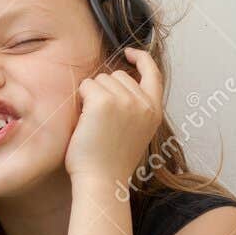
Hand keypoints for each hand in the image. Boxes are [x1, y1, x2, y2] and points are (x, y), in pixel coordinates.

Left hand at [65, 47, 165, 184]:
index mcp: (154, 112)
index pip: (154, 74)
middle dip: (106, 89)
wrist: (102, 180)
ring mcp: (125, 101)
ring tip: (95, 124)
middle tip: (102, 121)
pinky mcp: (104, 101)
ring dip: (92, 96)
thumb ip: (135, 108)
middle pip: (119, 75)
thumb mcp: (136, 132)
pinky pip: (86, 86)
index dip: (142, 59)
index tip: (130, 54)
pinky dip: (81, 100)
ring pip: (101, 79)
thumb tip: (119, 81)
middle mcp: (144, 103)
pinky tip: (85, 121)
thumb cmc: (111, 161)